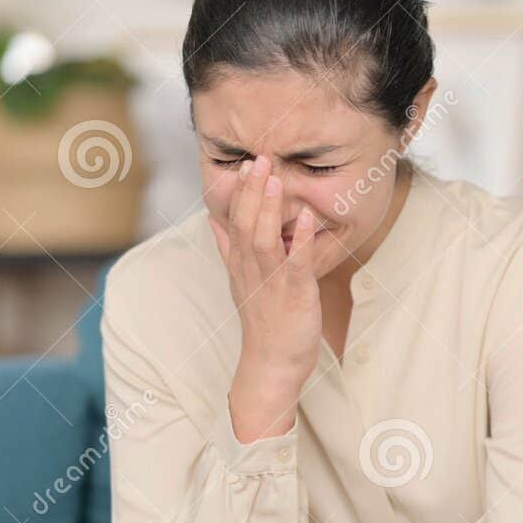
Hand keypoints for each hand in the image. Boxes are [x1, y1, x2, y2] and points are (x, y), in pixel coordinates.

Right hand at [209, 155, 322, 440]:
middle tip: (260, 157)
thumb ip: (228, 249)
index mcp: (240, 265)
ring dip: (270, 208)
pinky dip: (302, 240)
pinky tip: (308, 217)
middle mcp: (251, 270)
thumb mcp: (241, 281)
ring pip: (264, 239)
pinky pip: (296, 264)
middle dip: (253, 191)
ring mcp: (270, 282)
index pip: (235, 222)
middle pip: (247, 224)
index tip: (245, 164)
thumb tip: (214, 221)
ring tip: (275, 179)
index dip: (240, 193)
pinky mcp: (293, 295)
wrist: (271, 364)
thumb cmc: (264, 322)